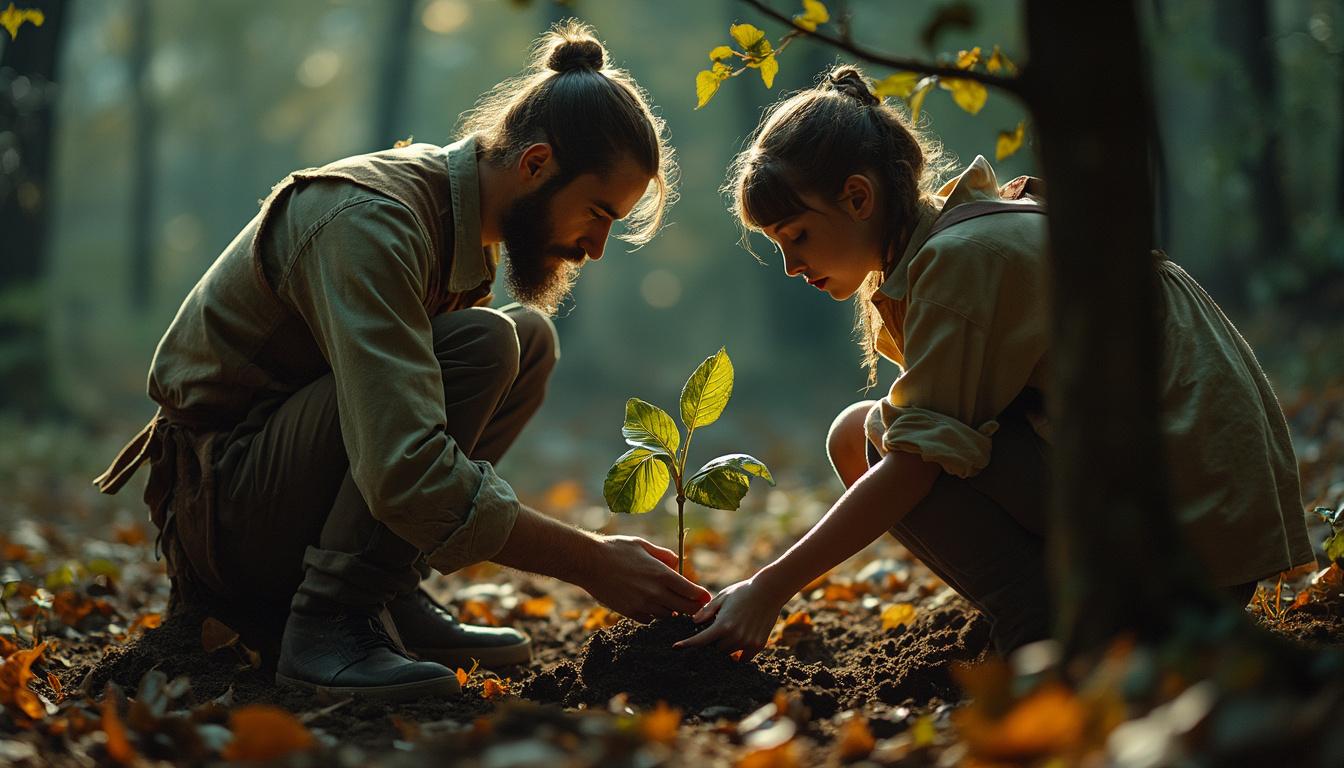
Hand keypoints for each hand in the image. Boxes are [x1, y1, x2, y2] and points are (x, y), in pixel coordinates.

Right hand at [582, 535, 710, 622]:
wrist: (588, 562)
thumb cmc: (616, 549)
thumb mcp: (643, 545)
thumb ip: (664, 555)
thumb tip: (677, 564)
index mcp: (662, 574)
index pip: (692, 592)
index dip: (702, 596)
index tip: (705, 597)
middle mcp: (655, 592)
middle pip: (685, 609)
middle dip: (693, 608)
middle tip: (696, 606)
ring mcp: (642, 605)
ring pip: (668, 616)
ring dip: (672, 612)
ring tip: (672, 605)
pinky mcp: (630, 613)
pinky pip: (649, 620)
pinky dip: (653, 615)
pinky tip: (651, 607)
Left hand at [673, 577, 786, 660]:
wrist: (769, 591)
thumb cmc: (743, 591)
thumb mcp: (722, 598)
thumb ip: (707, 611)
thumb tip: (694, 621)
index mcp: (723, 625)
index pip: (700, 641)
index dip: (687, 645)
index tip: (675, 648)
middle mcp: (735, 637)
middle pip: (714, 650)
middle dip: (710, 644)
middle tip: (710, 634)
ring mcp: (747, 642)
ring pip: (728, 654)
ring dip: (723, 648)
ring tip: (725, 635)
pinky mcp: (758, 645)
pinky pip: (743, 658)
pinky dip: (738, 654)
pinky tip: (736, 645)